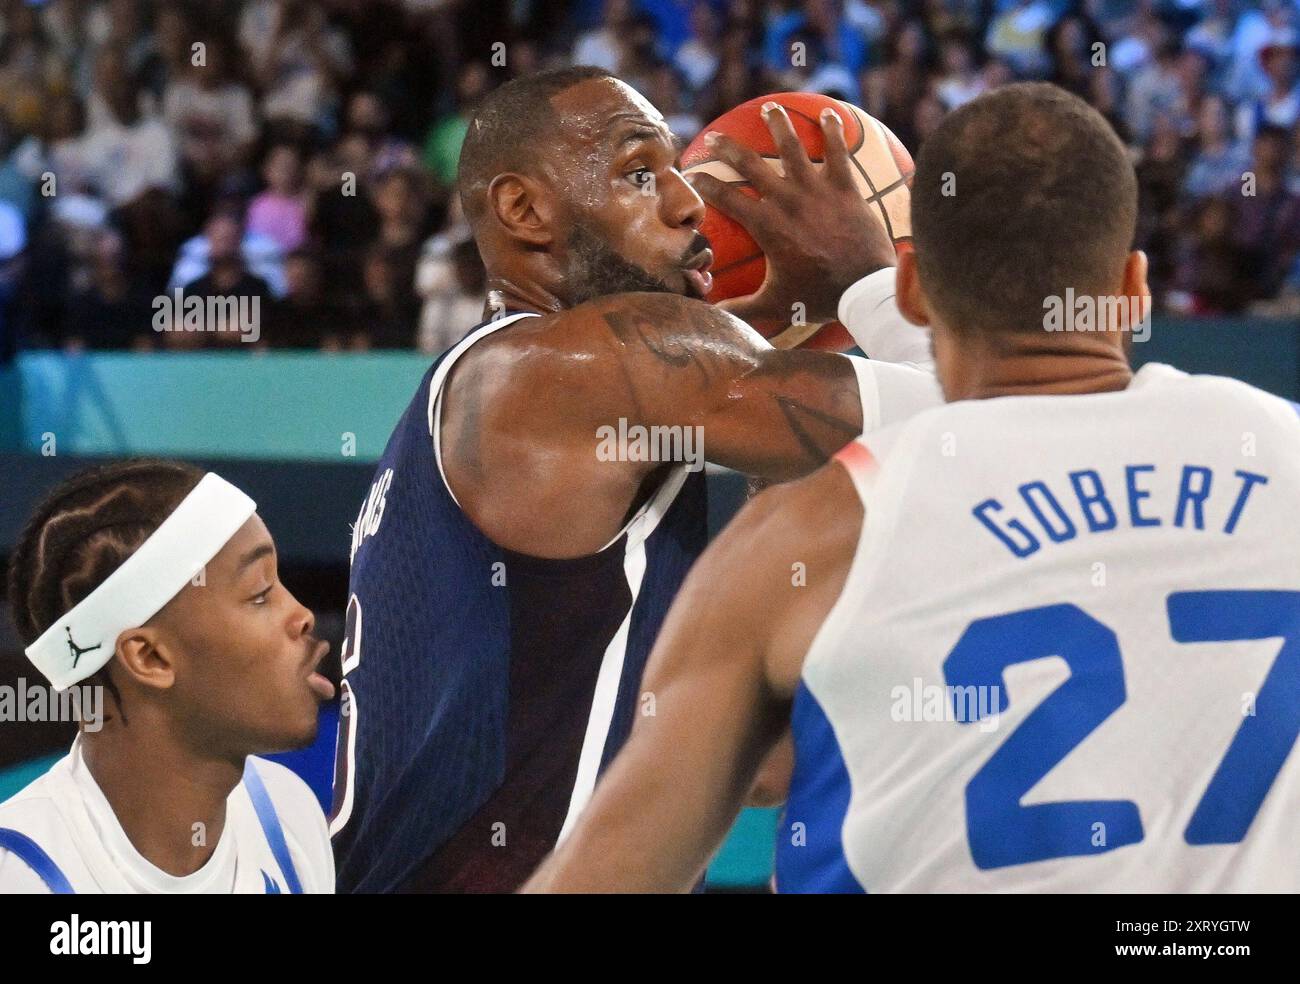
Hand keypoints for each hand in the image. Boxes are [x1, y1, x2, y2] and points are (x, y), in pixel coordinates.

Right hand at [689, 103, 895, 328]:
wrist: (864, 288)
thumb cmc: (818, 296)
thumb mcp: (775, 304)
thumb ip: (742, 307)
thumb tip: (713, 312)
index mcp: (766, 226)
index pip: (726, 198)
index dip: (705, 185)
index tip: (692, 173)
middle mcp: (787, 201)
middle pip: (751, 165)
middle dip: (729, 149)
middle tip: (714, 137)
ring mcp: (816, 190)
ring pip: (792, 148)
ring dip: (779, 125)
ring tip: (770, 108)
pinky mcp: (844, 188)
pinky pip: (837, 152)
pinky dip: (832, 131)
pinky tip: (829, 114)